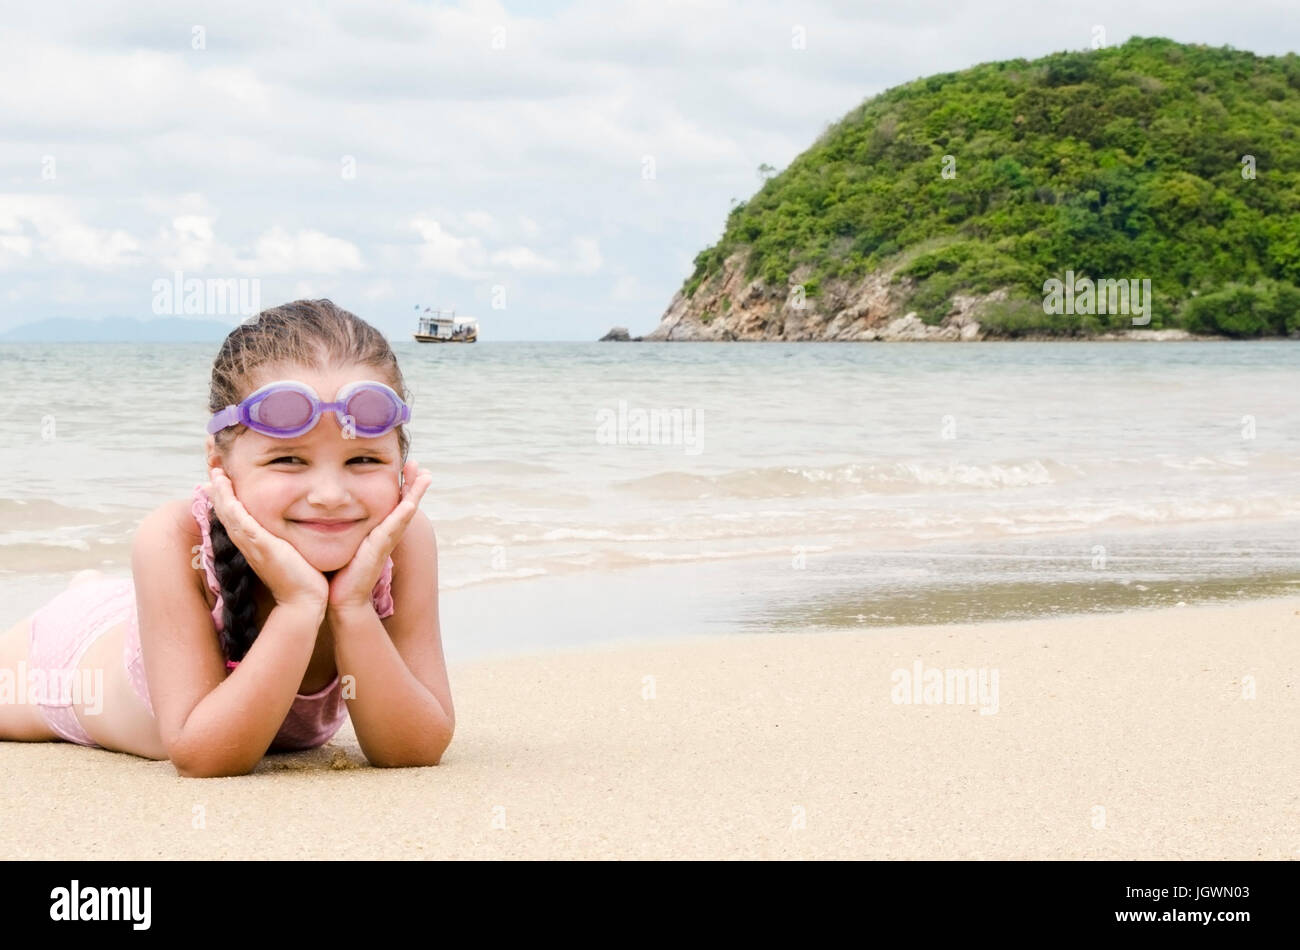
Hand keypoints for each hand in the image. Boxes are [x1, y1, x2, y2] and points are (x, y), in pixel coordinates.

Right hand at [206, 466, 328, 609]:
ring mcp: (252, 545)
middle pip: (226, 513)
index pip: (236, 517)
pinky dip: (231, 506)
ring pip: (229, 515)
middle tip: (214, 470)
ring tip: (216, 473)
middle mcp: (249, 544)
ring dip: (221, 493)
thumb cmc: (303, 579)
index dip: (227, 499)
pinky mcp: (261, 546)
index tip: (224, 481)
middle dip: (219, 491)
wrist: (305, 601)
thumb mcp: (291, 553)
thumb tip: (292, 530)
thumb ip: (287, 541)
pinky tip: (225, 491)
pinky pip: (241, 522)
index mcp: (255, 545)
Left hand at [327, 460, 432, 610]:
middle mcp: (386, 535)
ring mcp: (385, 542)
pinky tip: (410, 503)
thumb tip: (325, 509)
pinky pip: (393, 529)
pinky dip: (403, 515)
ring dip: (415, 494)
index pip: (392, 504)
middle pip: (404, 504)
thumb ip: (338, 526)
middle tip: (419, 464)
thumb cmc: (338, 573)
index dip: (401, 486)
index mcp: (378, 531)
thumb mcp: (341, 542)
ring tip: (425, 475)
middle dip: (413, 484)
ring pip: (404, 513)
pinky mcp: (378, 550)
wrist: (340, 599)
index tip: (405, 467)